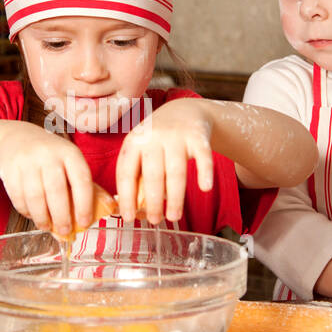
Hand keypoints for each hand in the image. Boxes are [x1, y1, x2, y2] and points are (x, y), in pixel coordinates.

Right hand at [0, 124, 94, 237]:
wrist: (17, 139)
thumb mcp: (71, 163)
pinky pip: (18, 197)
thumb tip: (105, 213)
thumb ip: (86, 187)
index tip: (85, 222)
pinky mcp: (9, 170)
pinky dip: (26, 212)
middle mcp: (48, 154)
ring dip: (42, 217)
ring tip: (47, 227)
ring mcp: (27, 161)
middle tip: (66, 231)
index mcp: (70, 153)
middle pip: (56, 190)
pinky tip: (33, 216)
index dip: (85, 204)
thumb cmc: (51, 157)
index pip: (81, 180)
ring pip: (35, 196)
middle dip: (62, 216)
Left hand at [115, 100, 214, 224]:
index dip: (126, 197)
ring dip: (175, 197)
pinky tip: (205, 188)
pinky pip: (202, 157)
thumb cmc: (158, 139)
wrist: (185, 111)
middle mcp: (153, 137)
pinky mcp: (198, 136)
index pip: (126, 172)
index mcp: (134, 142)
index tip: (128, 217)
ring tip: (174, 216)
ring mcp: (176, 136)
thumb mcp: (141, 149)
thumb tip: (129, 209)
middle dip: (153, 202)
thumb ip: (135, 173)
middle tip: (154, 221)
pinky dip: (204, 172)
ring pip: (176, 171)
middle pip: (152, 174)